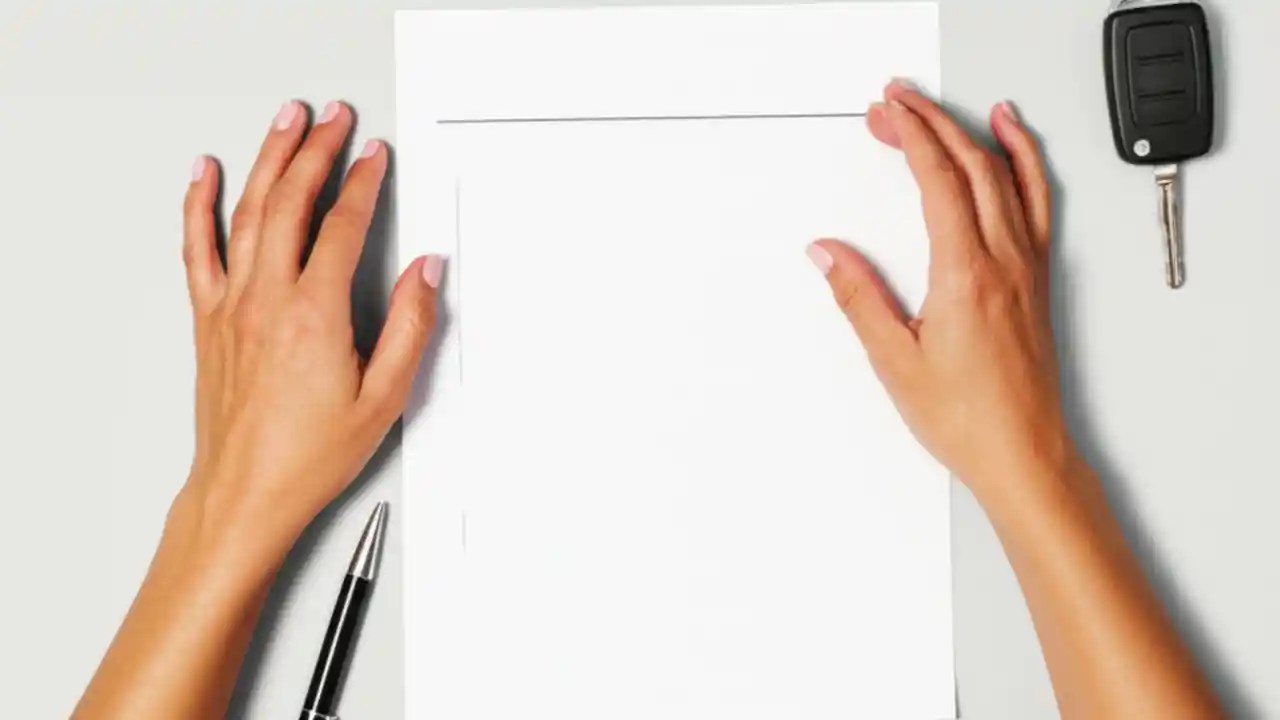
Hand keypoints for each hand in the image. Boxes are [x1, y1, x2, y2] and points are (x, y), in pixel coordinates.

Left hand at [178, 100, 442, 566]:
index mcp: (314, 315)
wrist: (245, 492)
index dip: (362, 183)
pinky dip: (200, 205)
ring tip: (286, 122)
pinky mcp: (209, 318)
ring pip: (248, 212)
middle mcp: (267, 300)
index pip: (341, 227)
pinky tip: (205, 175)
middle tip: (333, 117)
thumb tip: (425, 273)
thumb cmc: (309, 455)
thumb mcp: (384, 398)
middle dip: (315, 150)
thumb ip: (411, 328)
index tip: (374, 156)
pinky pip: (198, 247)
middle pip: (291, 202)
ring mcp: (231, 305)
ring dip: (268, 159)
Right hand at [808, 81, 1067, 497]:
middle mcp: (1005, 261)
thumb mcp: (895, 361)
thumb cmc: (967, 417)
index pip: (938, 180)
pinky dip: (1025, 162)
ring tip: (944, 107)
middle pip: (971, 165)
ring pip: (1007, 175)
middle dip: (930, 123)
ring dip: (971, 132)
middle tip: (895, 105)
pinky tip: (1013, 144)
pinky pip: (1038, 200)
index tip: (887, 112)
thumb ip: (859, 298)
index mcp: (966, 275)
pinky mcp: (1038, 278)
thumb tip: (828, 253)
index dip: (910, 135)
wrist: (1024, 452)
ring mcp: (1028, 266)